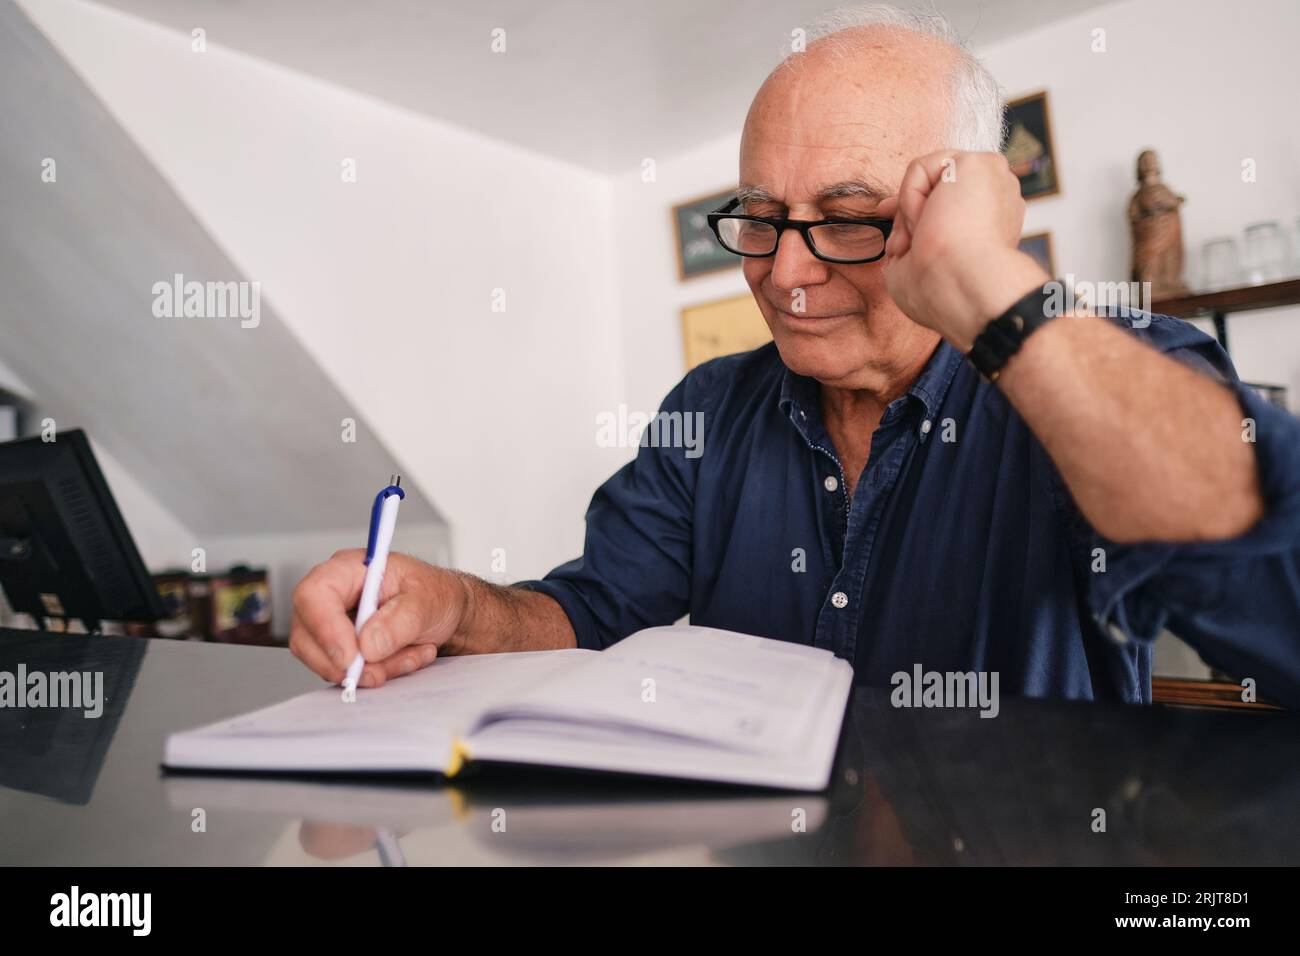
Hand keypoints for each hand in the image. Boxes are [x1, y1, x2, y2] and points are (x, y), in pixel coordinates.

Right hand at [289, 550, 468, 687]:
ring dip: (370, 669)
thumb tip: (369, 645)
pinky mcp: (340, 649)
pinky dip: (377, 673)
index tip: (350, 657)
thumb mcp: (428, 599)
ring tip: (411, 655)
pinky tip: (404, 658)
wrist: (446, 612)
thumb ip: (401, 619)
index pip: (314, 595)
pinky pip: (343, 672)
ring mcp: (332, 624)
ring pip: (325, 660)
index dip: (325, 629)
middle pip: (306, 634)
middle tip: (380, 672)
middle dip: (344, 662)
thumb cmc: (434, 594)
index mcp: (349, 569)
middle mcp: (333, 596)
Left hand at [877, 150, 1048, 349]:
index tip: (886, 213)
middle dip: (907, 205)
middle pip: (940, 187)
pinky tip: (923, 222)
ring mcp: (994, 179)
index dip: (914, 205)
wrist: (962, 287)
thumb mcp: (919, 266)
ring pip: (930, 177)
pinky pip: (922, 168)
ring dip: (909, 208)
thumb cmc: (944, 291)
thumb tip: (900, 235)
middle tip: (892, 231)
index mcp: (989, 226)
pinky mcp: (980, 163)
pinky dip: (910, 194)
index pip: (949, 201)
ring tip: (914, 240)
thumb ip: (915, 243)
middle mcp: (997, 201)